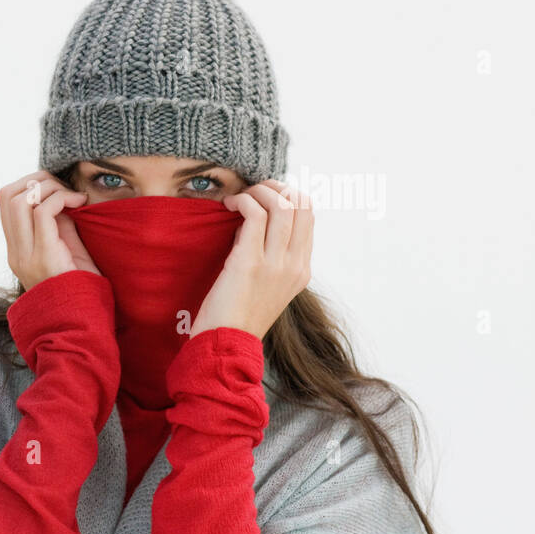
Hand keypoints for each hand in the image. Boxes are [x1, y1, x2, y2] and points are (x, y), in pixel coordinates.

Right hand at [0, 170, 95, 289]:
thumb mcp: (65, 249)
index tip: (56, 188)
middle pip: (7, 195)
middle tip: (63, 187)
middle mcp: (15, 251)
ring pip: (20, 199)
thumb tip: (61, 197)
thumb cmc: (79, 288)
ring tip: (72, 196)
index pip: (5, 202)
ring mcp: (26, 255)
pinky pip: (43, 212)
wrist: (81, 322)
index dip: (29, 184)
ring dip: (49, 187)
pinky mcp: (43, 257)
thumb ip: (57, 225)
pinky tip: (80, 203)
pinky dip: (62, 198)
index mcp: (16, 250)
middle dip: (37, 180)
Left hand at [189, 179, 313, 339]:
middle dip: (276, 187)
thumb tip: (254, 223)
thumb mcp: (264, 287)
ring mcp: (276, 264)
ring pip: (282, 204)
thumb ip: (268, 258)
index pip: (309, 217)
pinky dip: (243, 201)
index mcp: (302, 271)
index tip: (264, 196)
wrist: (225, 345)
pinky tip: (229, 206)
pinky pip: (256, 214)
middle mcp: (295, 265)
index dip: (288, 196)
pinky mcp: (251, 262)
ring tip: (238, 197)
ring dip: (258, 191)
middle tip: (252, 191)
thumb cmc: (235, 317)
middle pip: (302, 205)